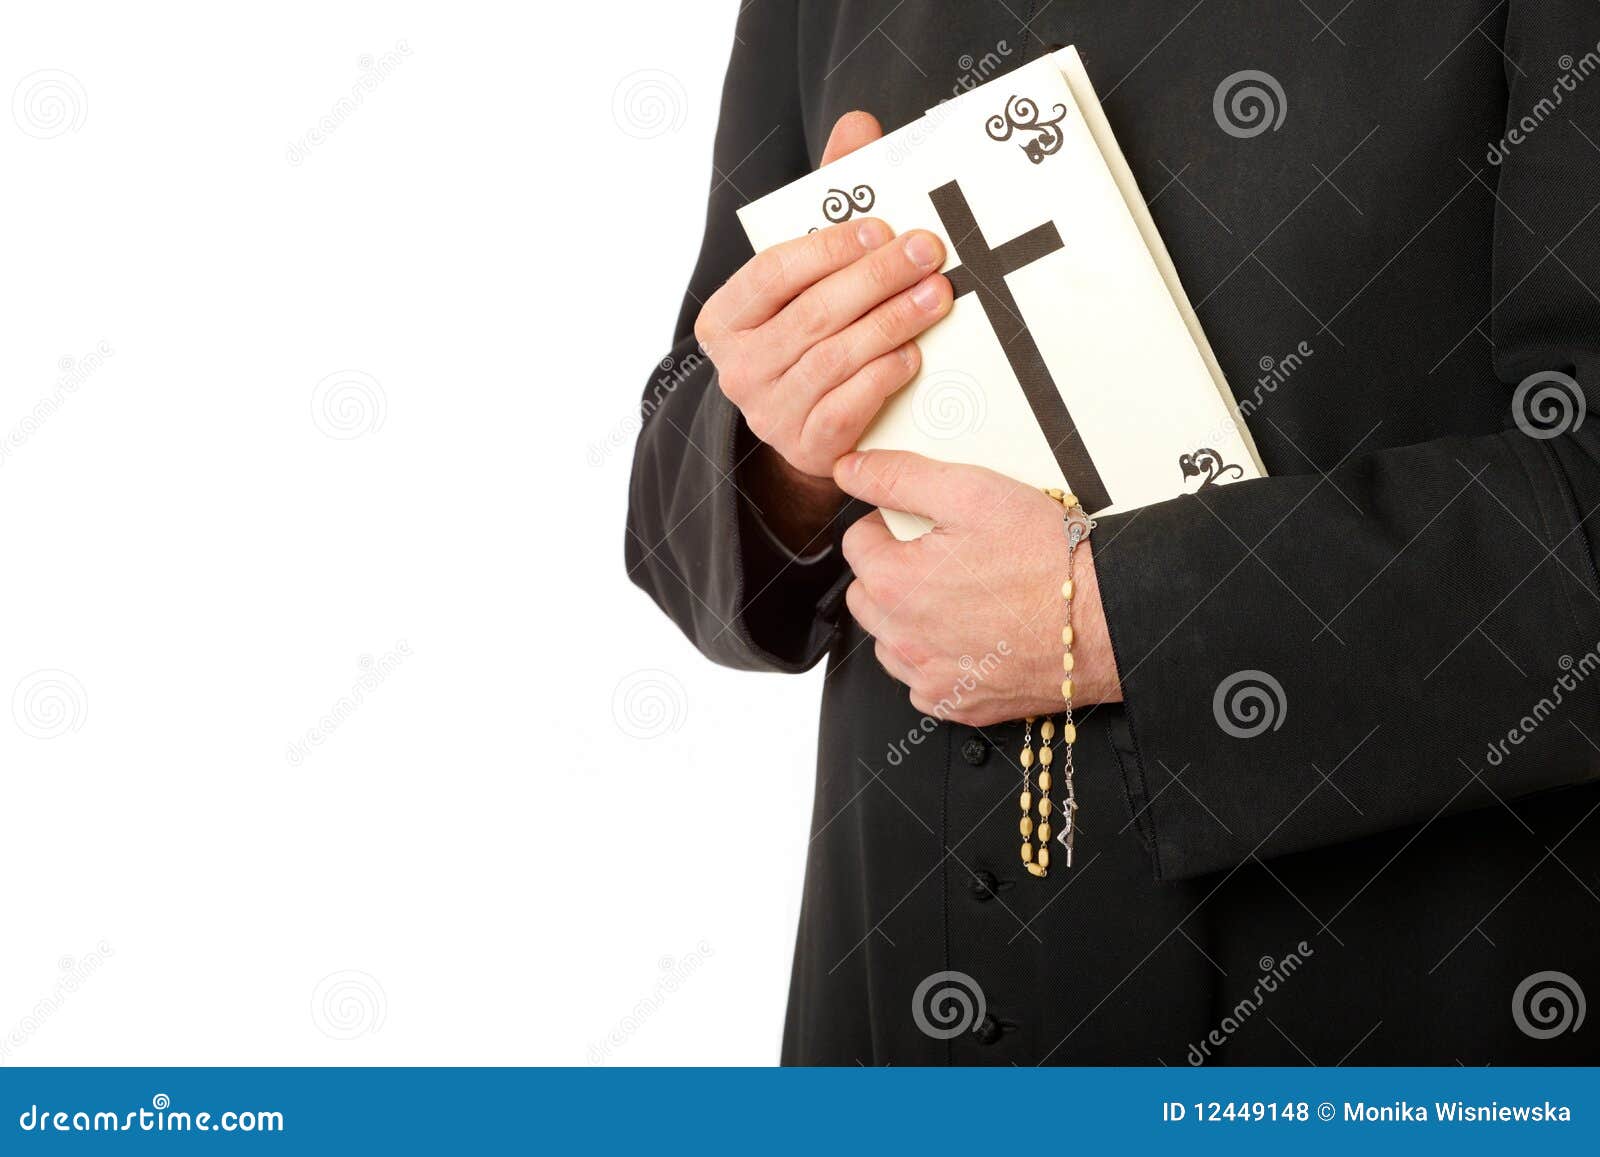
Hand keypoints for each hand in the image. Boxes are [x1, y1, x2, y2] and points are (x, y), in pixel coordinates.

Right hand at [693, 112, 953, 549]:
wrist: (810, 429)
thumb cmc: (811, 334)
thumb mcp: (810, 272)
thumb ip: (829, 202)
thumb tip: (859, 124)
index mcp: (725, 319)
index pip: (773, 272)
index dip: (828, 248)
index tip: (881, 226)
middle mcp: (737, 369)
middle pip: (811, 314)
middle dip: (875, 279)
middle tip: (928, 252)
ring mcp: (769, 414)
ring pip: (833, 360)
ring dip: (890, 324)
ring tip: (937, 297)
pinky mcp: (806, 449)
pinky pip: (846, 409)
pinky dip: (881, 379)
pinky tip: (914, 355)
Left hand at [834, 450, 1123, 725]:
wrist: (1104, 618)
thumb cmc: (1047, 558)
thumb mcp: (970, 491)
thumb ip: (898, 476)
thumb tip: (849, 470)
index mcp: (896, 584)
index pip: (857, 543)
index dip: (889, 524)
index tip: (921, 525)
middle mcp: (904, 640)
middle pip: (867, 594)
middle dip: (893, 570)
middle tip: (944, 556)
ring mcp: (930, 678)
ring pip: (890, 641)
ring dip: (908, 617)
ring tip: (959, 595)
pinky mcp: (958, 704)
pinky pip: (922, 681)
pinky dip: (935, 659)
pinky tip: (969, 634)